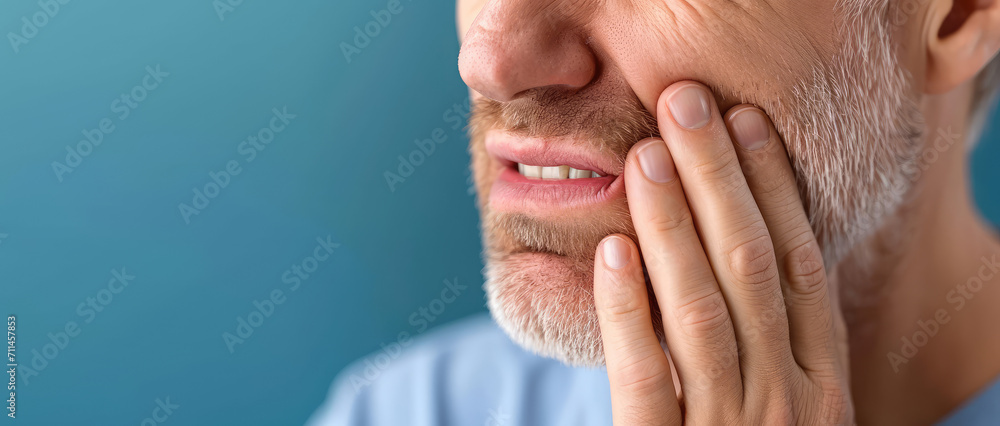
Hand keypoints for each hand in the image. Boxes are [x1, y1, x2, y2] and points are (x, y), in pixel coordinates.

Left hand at [593, 81, 852, 424]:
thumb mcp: (782, 410)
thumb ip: (769, 345)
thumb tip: (729, 246)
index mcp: (821, 384)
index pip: (801, 266)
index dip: (773, 189)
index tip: (745, 125)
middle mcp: (788, 401)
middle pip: (752, 269)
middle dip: (719, 180)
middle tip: (685, 106)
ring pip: (704, 310)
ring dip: (674, 226)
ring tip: (645, 157)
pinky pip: (650, 378)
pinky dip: (630, 313)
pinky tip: (614, 253)